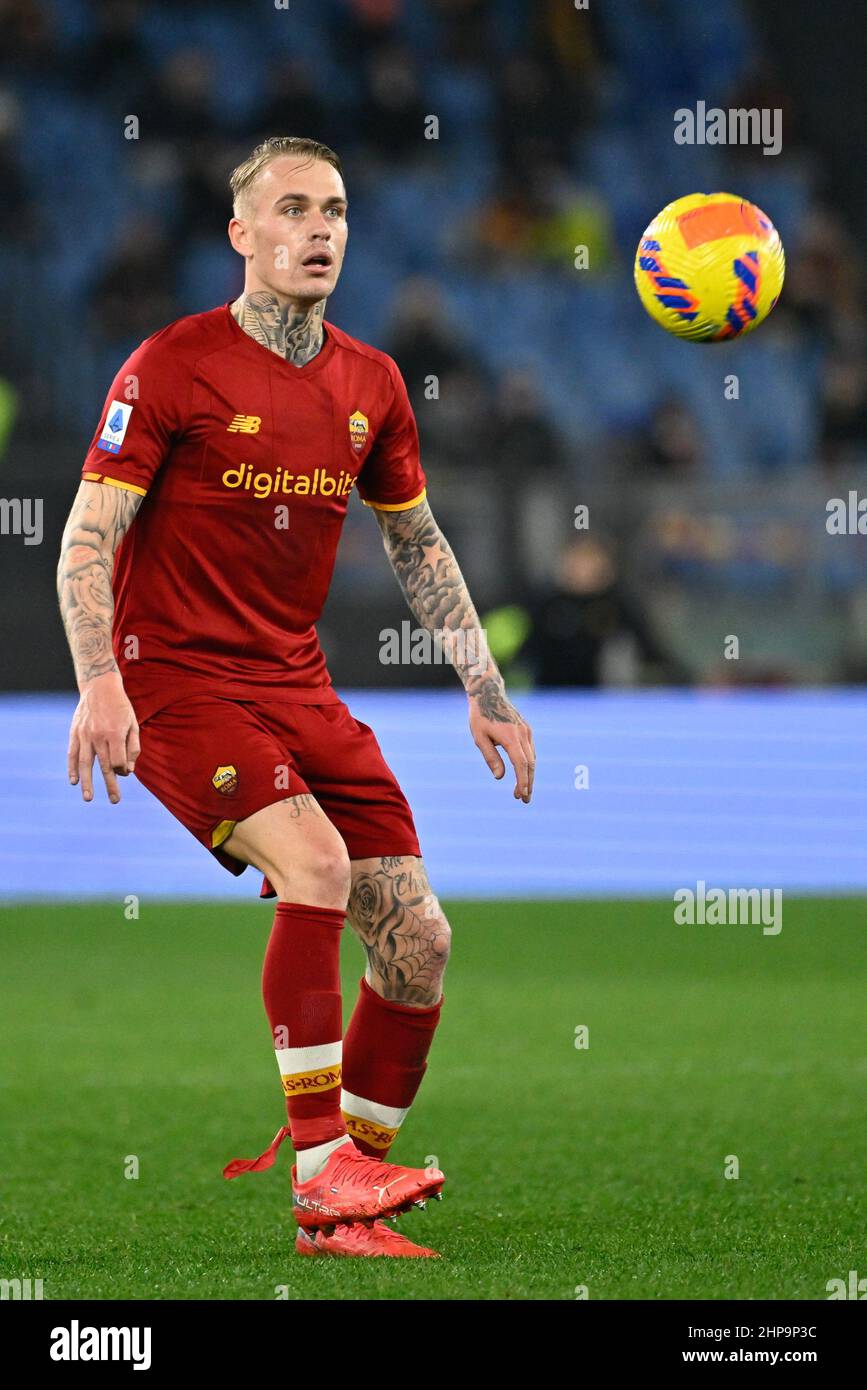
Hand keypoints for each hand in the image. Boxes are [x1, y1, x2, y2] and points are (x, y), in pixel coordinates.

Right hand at [67, 671, 139, 803]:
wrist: (99, 686)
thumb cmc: (121, 707)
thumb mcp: (133, 724)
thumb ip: (133, 747)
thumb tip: (128, 771)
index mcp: (115, 733)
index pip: (118, 761)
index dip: (123, 770)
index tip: (124, 770)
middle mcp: (98, 736)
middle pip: (105, 766)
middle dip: (111, 785)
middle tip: (115, 801)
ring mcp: (84, 735)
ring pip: (86, 764)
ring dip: (87, 783)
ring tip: (88, 798)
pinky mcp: (75, 733)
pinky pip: (72, 754)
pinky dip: (72, 768)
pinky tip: (73, 781)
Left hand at [468, 683, 534, 802]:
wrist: (488, 693)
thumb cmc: (480, 716)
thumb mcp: (479, 738)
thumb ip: (491, 757)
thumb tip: (500, 777)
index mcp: (511, 737)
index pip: (521, 764)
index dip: (522, 781)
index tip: (521, 795)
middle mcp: (522, 734)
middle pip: (530, 764)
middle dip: (528, 783)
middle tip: (524, 799)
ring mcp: (526, 731)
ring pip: (532, 758)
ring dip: (529, 775)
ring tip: (523, 791)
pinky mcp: (526, 729)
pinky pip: (530, 750)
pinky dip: (528, 764)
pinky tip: (523, 774)